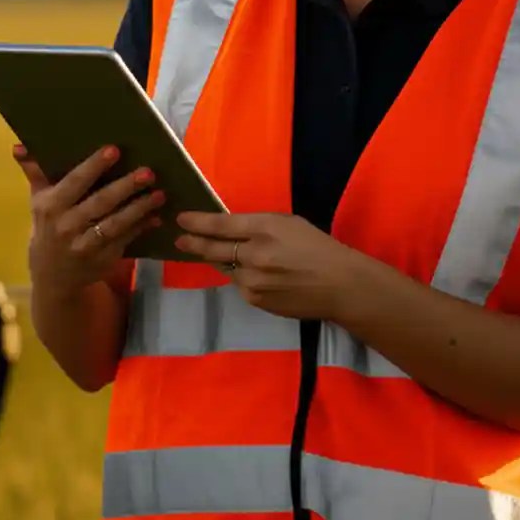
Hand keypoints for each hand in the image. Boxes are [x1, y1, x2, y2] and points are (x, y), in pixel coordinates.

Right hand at [13, 144, 165, 296]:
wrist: (52, 275)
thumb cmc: (48, 226)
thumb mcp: (38, 201)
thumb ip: (35, 172)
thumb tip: (19, 145)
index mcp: (50, 207)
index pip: (74, 182)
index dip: (94, 166)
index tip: (114, 149)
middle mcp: (66, 226)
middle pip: (100, 203)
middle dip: (126, 186)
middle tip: (148, 171)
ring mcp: (85, 246)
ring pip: (116, 224)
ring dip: (139, 208)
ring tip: (159, 193)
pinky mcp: (103, 259)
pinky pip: (125, 240)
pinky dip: (141, 228)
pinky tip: (156, 216)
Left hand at [175, 212, 365, 320]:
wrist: (340, 285)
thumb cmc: (317, 248)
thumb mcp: (288, 224)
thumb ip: (257, 225)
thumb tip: (228, 229)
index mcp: (264, 228)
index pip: (221, 225)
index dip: (197, 222)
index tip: (182, 220)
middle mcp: (253, 254)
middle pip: (212, 248)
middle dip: (192, 243)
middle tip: (179, 240)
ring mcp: (252, 280)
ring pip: (226, 267)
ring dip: (224, 261)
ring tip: (235, 257)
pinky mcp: (254, 299)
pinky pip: (239, 284)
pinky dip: (242, 277)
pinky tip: (258, 275)